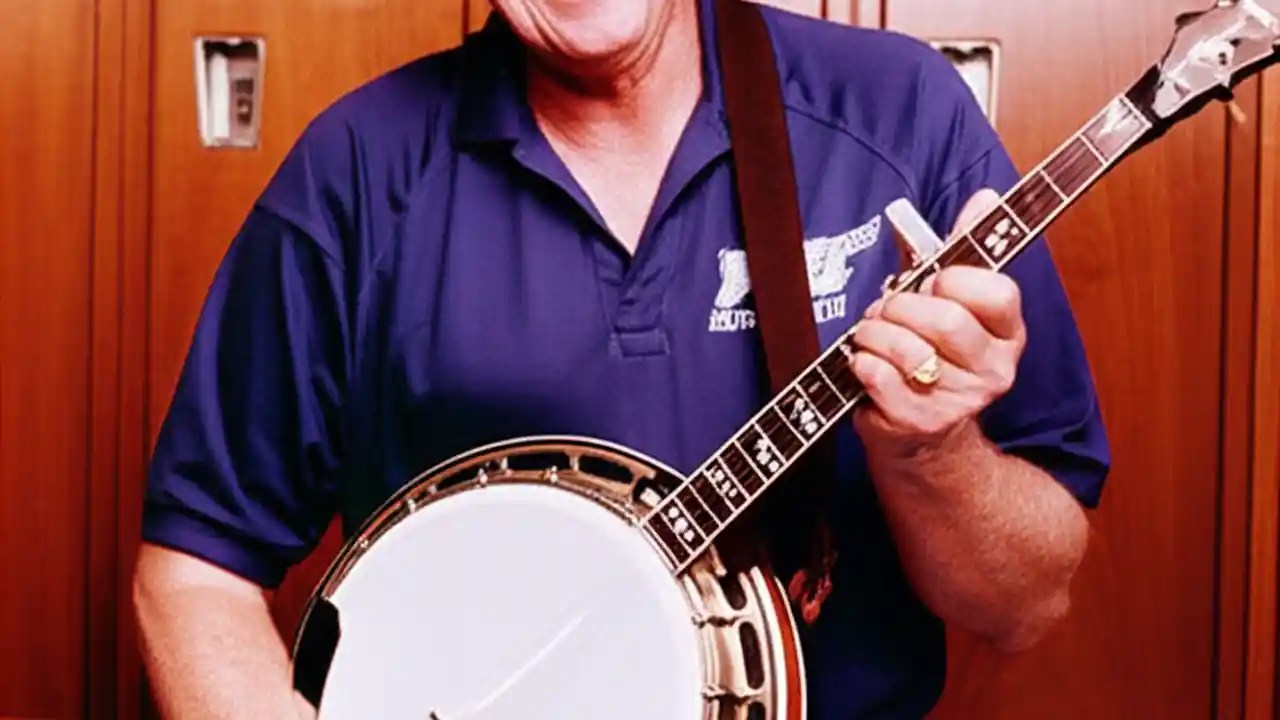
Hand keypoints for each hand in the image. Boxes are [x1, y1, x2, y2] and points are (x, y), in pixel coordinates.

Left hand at [850, 189, 1026, 457]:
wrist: (921, 435)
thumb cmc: (931, 354)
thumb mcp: (951, 301)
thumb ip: (963, 250)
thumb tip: (987, 197)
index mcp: (1008, 333)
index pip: (995, 292)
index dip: (954, 279)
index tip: (935, 281)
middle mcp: (994, 369)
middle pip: (946, 320)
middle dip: (902, 306)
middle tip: (888, 309)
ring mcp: (959, 401)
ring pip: (906, 347)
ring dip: (875, 333)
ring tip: (872, 336)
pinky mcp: (919, 421)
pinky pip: (879, 376)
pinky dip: (862, 362)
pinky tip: (866, 364)